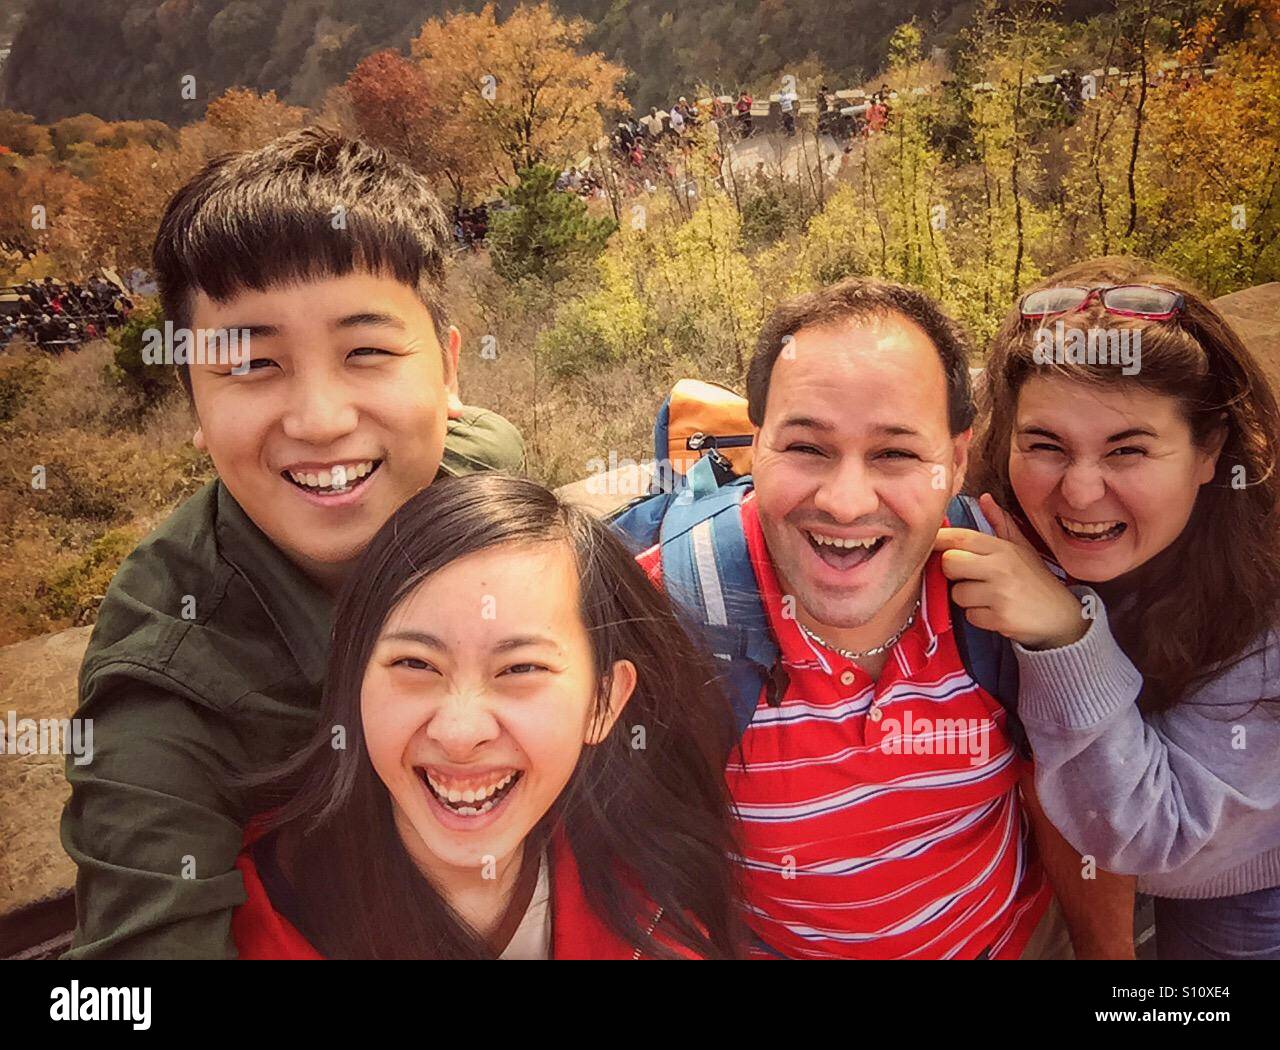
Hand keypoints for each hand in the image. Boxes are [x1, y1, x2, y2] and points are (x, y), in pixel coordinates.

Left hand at [934, 494, 1089, 650]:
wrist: (1062, 617)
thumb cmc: (1035, 580)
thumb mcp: (1021, 548)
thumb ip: (999, 523)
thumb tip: (984, 498)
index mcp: (1003, 548)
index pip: (961, 537)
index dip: (940, 539)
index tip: (932, 543)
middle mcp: (1001, 567)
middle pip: (949, 563)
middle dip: (952, 572)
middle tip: (969, 576)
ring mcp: (1000, 593)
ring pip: (957, 593)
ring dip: (967, 599)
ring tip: (988, 597)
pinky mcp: (1000, 618)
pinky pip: (970, 616)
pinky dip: (979, 617)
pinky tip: (996, 613)